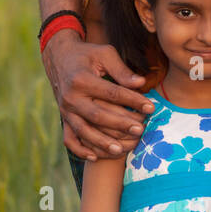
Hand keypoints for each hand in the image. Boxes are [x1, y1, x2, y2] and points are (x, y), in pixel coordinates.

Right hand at [42, 30, 153, 160]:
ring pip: (84, 131)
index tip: (151, 107)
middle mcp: (71, 97)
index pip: (112, 93)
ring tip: (120, 150)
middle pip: (98, 115)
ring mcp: (65, 110)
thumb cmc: (87, 55)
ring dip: (102, 143)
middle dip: (120, 124)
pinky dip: (80, 150)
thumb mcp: (105, 54)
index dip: (133, 101)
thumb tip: (141, 83)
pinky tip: (95, 157)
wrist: (59, 57)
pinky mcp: (63, 118)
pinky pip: (70, 138)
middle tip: (141, 130)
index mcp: (82, 79)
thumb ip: (122, 70)